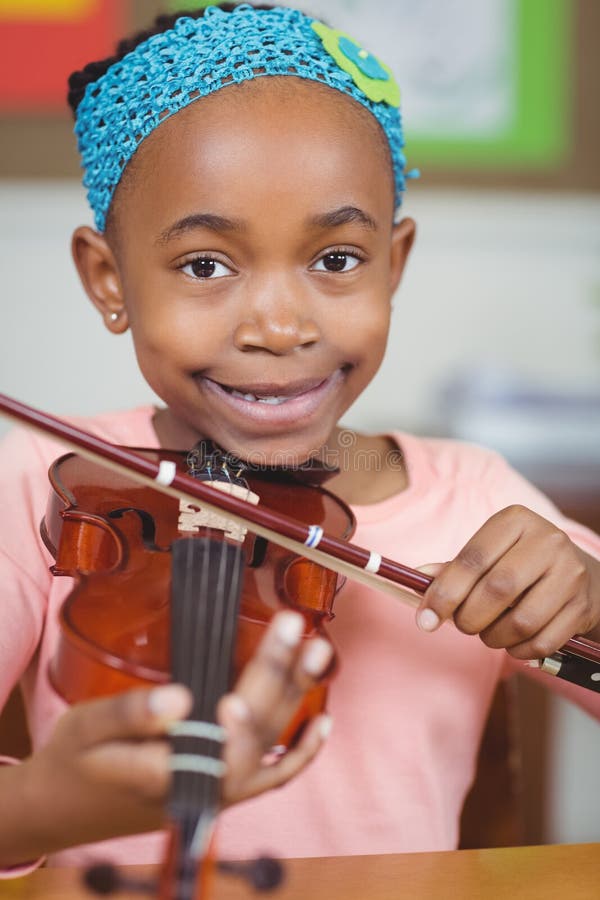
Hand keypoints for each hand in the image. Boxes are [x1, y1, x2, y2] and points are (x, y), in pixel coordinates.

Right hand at [0, 611, 332, 864]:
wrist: (66, 806)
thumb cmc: (76, 761)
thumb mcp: (87, 728)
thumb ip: (130, 714)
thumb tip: (180, 699)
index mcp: (170, 775)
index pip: (226, 733)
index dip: (256, 691)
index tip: (277, 642)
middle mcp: (205, 790)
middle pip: (255, 730)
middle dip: (279, 672)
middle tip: (296, 624)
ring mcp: (219, 793)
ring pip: (270, 745)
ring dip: (297, 697)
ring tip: (319, 651)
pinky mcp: (224, 789)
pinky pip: (272, 777)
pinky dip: (301, 754)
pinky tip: (323, 722)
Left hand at [416, 505, 599, 659]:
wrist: (584, 575)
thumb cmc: (523, 563)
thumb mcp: (491, 552)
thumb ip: (457, 566)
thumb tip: (421, 577)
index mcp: (516, 520)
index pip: (472, 559)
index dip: (444, 593)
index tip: (426, 618)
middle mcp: (548, 541)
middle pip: (497, 590)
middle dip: (468, 618)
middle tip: (462, 624)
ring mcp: (570, 574)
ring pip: (521, 621)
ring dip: (493, 637)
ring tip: (488, 633)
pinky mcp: (582, 607)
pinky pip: (542, 642)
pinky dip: (517, 651)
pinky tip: (511, 643)